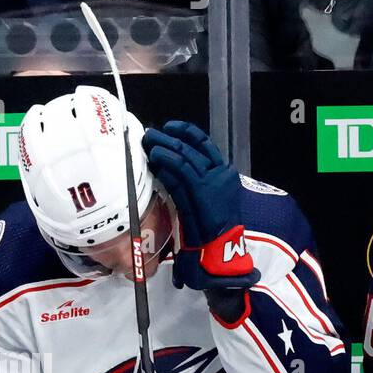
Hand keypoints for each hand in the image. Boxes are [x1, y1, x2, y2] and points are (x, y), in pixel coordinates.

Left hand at [144, 121, 259, 291]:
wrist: (220, 245)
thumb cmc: (209, 227)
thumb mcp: (200, 198)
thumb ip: (188, 181)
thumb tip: (165, 166)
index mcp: (224, 172)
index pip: (204, 144)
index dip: (186, 132)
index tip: (169, 127)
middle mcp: (221, 172)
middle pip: (192, 146)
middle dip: (169, 137)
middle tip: (150, 134)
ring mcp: (213, 179)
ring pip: (185, 156)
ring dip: (164, 147)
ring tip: (148, 143)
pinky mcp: (203, 189)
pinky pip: (181, 170)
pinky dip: (166, 162)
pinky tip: (155, 159)